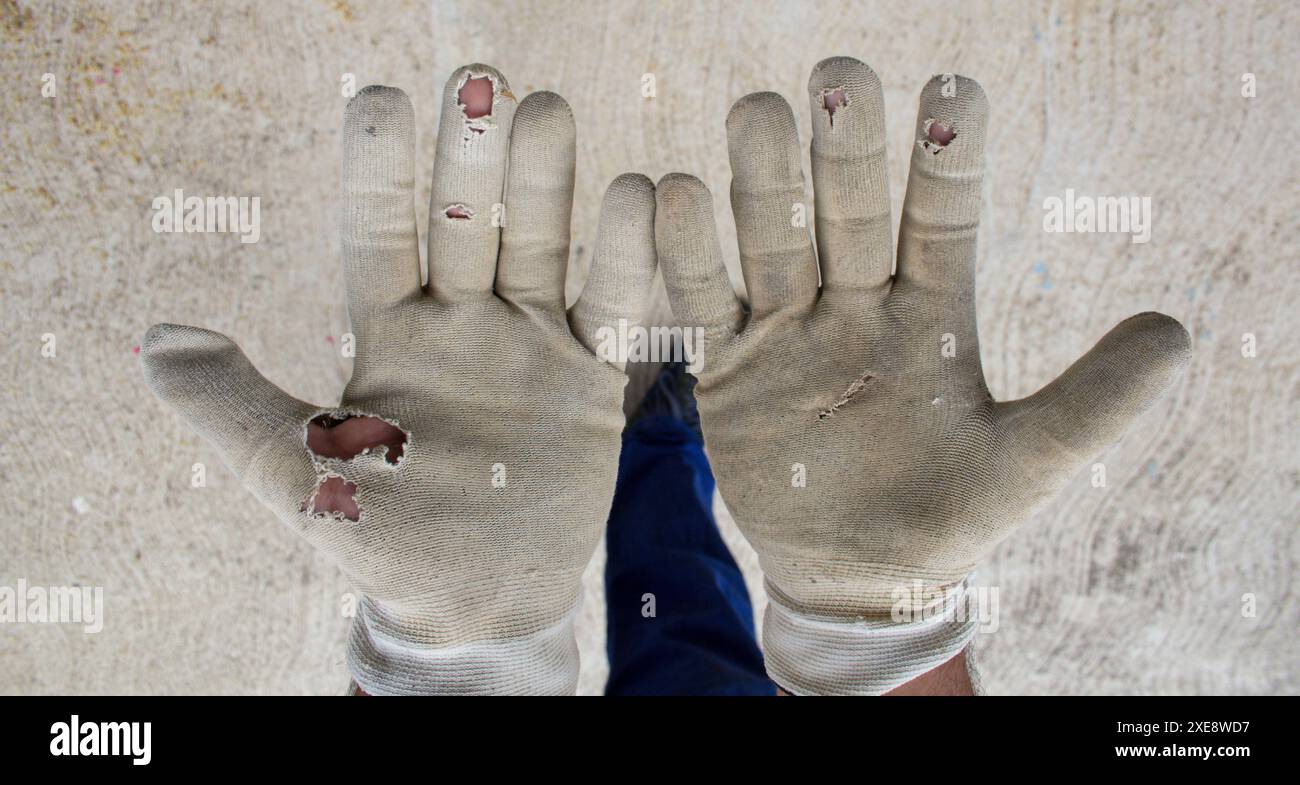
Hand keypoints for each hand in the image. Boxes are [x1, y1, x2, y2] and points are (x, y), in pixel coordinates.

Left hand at [142, 65, 655, 694]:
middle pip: (466, 223)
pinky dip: (624, 260)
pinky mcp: (586, 378)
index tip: (382, 102)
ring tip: (551, 111)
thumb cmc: (382, 539)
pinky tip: (635, 196)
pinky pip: (609, 310)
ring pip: (538, 246)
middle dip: (472, 156)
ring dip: (547, 183)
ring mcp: (527, 342)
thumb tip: (157, 341)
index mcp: (389, 332)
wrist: (476, 597)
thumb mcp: (299, 478)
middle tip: (481, 77)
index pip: (378, 236)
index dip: (378, 172)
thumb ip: (235, 409)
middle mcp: (460, 320)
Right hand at [654, 57, 1188, 693]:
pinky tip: (673, 193)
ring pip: (775, 239)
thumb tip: (1178, 333)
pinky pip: (709, 302)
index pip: (942, 218)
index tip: (954, 93)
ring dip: (764, 182)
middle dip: (844, 147)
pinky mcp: (734, 366)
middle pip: (848, 212)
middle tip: (839, 72)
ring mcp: (792, 330)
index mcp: (932, 313)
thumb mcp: (1025, 465)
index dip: (947, 160)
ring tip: (756, 111)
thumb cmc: (948, 516)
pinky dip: (691, 255)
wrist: (860, 576)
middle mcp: (859, 303)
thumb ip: (1092, 402)